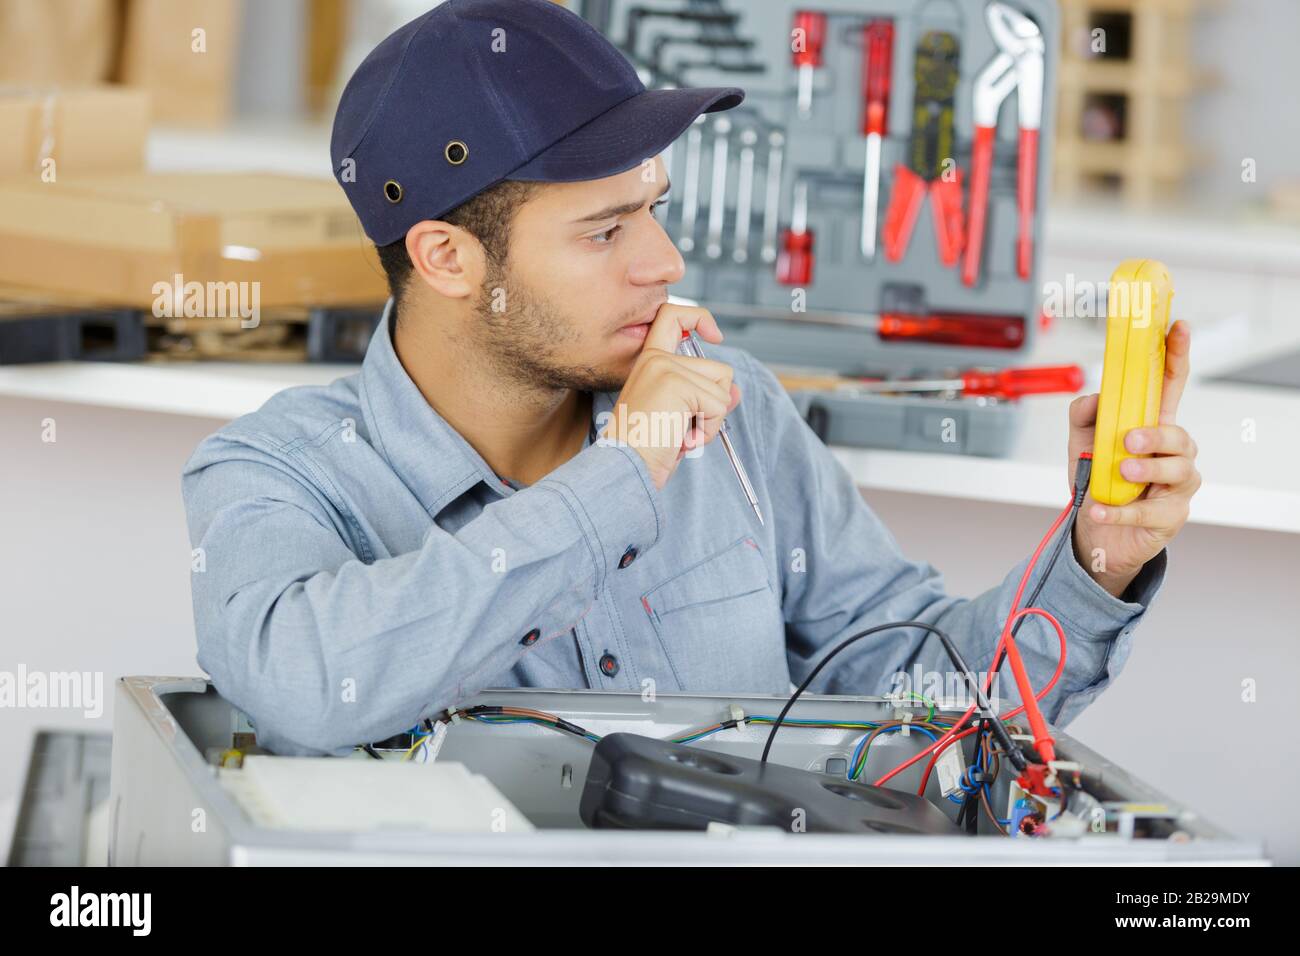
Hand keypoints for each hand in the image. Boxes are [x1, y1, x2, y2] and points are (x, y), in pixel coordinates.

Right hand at [601, 303, 741, 490]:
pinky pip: (719, 406)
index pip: (673, 316)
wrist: (625, 468)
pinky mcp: (677, 383)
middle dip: (714, 406)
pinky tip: (682, 437)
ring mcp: (667, 368)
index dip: (700, 317)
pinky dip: (708, 429)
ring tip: (681, 433)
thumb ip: (707, 399)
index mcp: (650, 361)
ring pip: (724, 389)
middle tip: (684, 427)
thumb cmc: (645, 449)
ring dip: (711, 421)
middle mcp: (657, 359)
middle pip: (720, 371)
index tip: (715, 334)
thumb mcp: (680, 418)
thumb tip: (737, 391)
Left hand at [1067, 319, 1199, 597]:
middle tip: (1128, 440)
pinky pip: (1147, 513)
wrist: (1094, 531)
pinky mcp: (1168, 518)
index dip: (1176, 355)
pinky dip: (1118, 510)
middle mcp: (1174, 454)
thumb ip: (1083, 414)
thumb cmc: (1096, 479)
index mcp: (1153, 426)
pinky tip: (1097, 508)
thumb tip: (1096, 397)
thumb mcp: (1080, 442)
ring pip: (1177, 471)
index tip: (1176, 327)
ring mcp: (1176, 488)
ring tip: (1120, 473)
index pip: (1171, 385)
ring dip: (1146, 470)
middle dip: (1157, 435)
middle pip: (1180, 434)